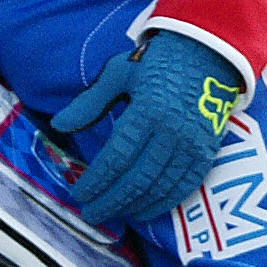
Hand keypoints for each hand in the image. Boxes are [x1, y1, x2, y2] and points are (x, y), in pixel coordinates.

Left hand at [48, 29, 246, 231]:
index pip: (116, 158)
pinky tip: (145, 210)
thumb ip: (90, 103)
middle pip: (137, 180)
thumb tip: (59, 124)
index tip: (79, 193)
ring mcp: (193, 144)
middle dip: (111, 201)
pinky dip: (164, 203)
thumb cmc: (158, 60)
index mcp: (148, 111)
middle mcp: (172, 132)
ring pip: (160, 188)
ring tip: (115, 214)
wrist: (208, 51)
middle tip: (92, 214)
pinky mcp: (208, 151)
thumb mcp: (119, 74)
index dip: (96, 182)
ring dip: (134, 206)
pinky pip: (185, 186)